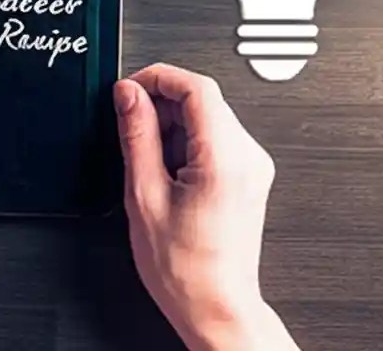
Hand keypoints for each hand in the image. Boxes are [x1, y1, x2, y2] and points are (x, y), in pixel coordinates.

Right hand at [113, 64, 298, 350]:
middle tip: (129, 123)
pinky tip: (167, 171)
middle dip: (162, 103)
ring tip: (148, 160)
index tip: (130, 87)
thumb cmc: (185, 269)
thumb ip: (137, 136)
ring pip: (209, 117)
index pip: (197, 87)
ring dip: (173, 124)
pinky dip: (186, 142)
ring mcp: (252, 166)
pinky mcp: (248, 175)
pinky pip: (216, 139)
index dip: (158, 77)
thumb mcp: (145, 195)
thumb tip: (129, 96)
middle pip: (205, 99)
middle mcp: (248, 157)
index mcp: (225, 159)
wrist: (216, 305)